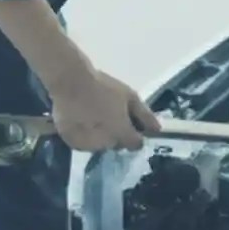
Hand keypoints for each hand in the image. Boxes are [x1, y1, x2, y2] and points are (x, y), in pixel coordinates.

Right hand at [47, 67, 162, 152]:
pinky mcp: (71, 143)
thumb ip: (145, 116)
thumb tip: (157, 130)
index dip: (136, 136)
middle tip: (111, 115)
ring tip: (96, 117)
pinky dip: (86, 136)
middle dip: (118, 134)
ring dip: (102, 136)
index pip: (135, 145)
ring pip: (101, 145)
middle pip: (118, 144)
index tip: (132, 124)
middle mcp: (105, 144)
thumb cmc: (104, 87)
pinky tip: (83, 121)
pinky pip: (85, 144)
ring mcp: (87, 145)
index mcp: (121, 133)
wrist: (71, 83)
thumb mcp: (130, 97)